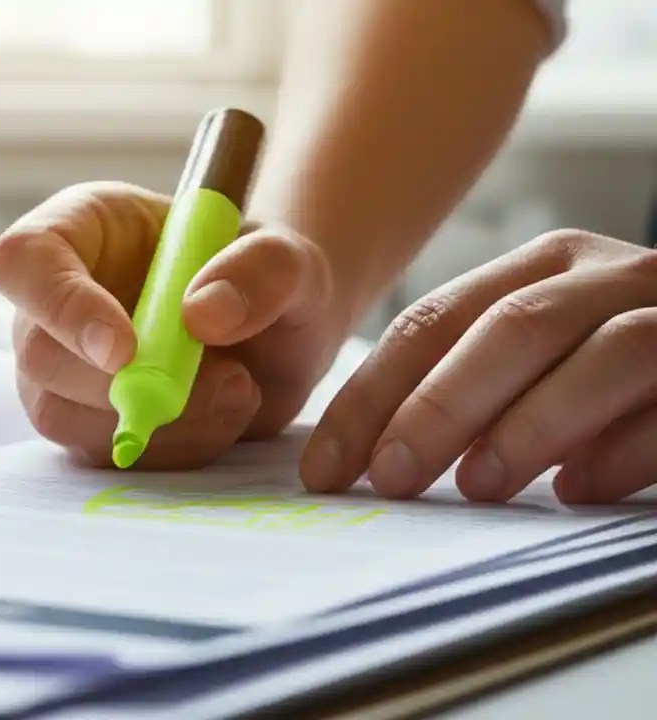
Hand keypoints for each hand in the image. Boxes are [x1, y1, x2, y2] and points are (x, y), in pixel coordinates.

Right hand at [0, 181, 347, 468]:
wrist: (278, 333)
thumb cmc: (265, 276)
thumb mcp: (292, 257)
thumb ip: (261, 270)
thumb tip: (201, 316)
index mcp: (83, 229)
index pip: (25, 260)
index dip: (61, 307)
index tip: (125, 351)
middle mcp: (55, 299)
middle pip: (37, 353)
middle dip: (122, 385)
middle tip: (225, 378)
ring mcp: (61, 366)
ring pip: (62, 415)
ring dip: (158, 422)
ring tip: (238, 389)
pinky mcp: (85, 421)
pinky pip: (102, 455)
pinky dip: (172, 448)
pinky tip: (222, 413)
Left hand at [303, 230, 656, 502]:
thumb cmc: (621, 370)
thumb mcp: (540, 355)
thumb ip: (474, 384)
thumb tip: (373, 457)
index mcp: (542, 268)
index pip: (431, 323)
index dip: (368, 397)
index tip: (324, 469)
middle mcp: (608, 276)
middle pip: (509, 330)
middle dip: (437, 407)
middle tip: (387, 478)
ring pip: (598, 356)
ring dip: (529, 425)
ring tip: (474, 487)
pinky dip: (627, 448)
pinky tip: (581, 490)